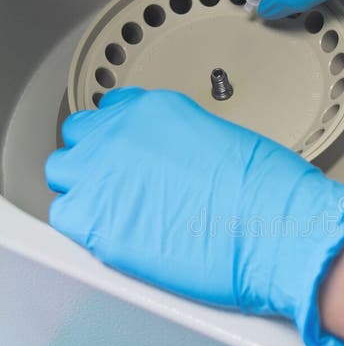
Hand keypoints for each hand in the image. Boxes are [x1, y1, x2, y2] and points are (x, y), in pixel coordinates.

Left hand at [46, 89, 343, 345]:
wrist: (278, 231)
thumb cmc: (269, 192)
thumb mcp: (221, 141)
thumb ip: (181, 144)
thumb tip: (172, 164)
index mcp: (152, 110)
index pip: (109, 113)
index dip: (118, 138)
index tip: (129, 155)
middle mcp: (119, 136)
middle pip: (79, 140)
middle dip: (95, 159)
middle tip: (122, 184)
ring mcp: (103, 178)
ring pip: (64, 175)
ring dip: (84, 189)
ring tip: (117, 211)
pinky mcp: (98, 225)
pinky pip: (66, 217)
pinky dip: (84, 226)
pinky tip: (115, 235)